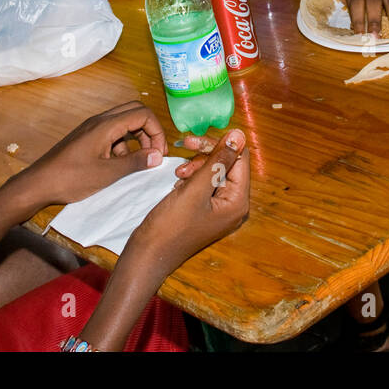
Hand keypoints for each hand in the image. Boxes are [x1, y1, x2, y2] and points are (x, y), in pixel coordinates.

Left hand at [28, 101, 167, 205]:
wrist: (39, 184)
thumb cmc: (71, 178)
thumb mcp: (107, 174)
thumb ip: (134, 163)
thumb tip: (157, 156)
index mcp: (105, 125)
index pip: (143, 114)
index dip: (157, 131)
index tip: (158, 154)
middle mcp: (99, 121)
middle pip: (134, 112)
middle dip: (149, 131)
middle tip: (153, 154)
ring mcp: (92, 128)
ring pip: (123, 123)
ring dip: (136, 138)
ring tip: (138, 162)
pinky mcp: (87, 138)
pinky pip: (112, 133)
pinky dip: (122, 145)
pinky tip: (117, 165)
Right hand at [132, 128, 248, 266]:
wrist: (148, 254)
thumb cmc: (171, 225)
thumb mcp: (195, 189)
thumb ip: (218, 161)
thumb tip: (240, 135)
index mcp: (238, 201)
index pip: (239, 158)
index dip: (218, 144)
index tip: (192, 142)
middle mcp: (233, 204)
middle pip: (227, 163)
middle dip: (205, 156)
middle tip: (184, 151)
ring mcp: (219, 207)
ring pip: (213, 171)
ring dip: (195, 167)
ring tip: (177, 175)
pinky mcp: (204, 208)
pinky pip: (204, 183)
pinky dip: (191, 178)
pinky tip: (177, 183)